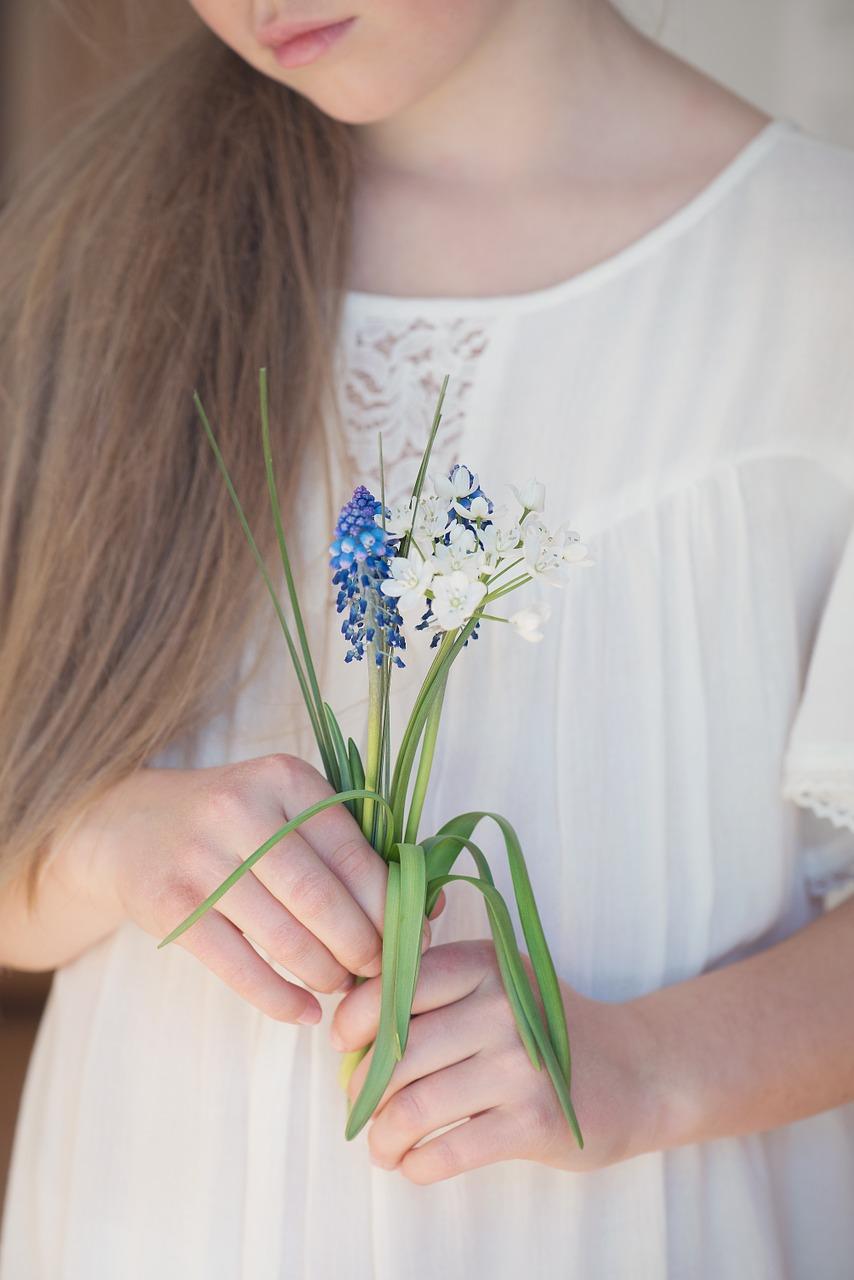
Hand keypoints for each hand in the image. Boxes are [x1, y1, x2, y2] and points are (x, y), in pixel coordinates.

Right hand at [62, 752, 443, 1024]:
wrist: (124, 826)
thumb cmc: (231, 823)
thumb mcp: (286, 808)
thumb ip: (350, 847)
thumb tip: (431, 906)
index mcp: (286, 780)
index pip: (355, 852)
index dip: (392, 905)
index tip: (413, 937)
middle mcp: (242, 810)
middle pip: (322, 898)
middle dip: (363, 948)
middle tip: (379, 973)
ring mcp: (201, 858)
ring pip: (284, 936)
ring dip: (325, 975)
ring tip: (341, 987)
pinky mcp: (170, 905)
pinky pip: (238, 966)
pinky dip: (279, 998)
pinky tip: (304, 1012)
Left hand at [330, 938, 660, 1183]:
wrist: (633, 1070)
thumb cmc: (542, 1030)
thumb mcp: (496, 985)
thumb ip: (433, 994)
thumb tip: (346, 1032)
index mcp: (483, 963)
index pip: (396, 987)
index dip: (354, 1021)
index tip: (343, 1046)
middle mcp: (501, 1007)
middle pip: (397, 1054)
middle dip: (363, 1091)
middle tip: (359, 1108)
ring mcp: (519, 1065)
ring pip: (415, 1107)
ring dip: (383, 1137)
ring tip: (382, 1148)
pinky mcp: (534, 1120)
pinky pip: (449, 1150)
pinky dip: (417, 1165)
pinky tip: (414, 1164)